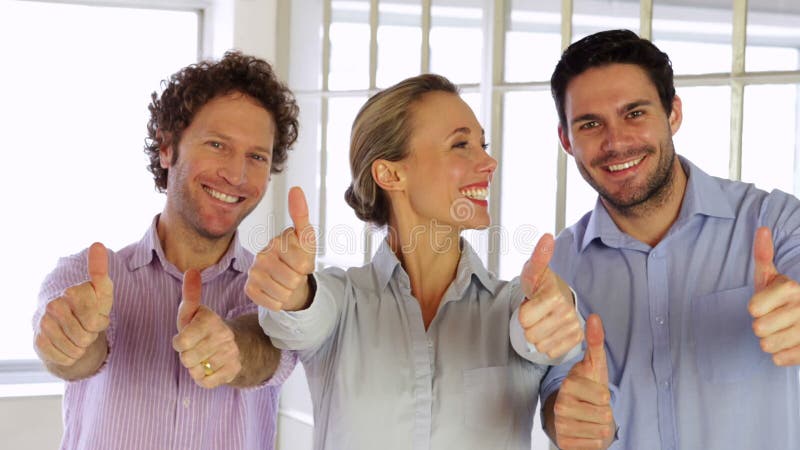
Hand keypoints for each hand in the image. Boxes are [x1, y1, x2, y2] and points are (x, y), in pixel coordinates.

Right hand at [35, 242, 112, 365]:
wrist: (72, 331)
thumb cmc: (92, 309)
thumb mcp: (103, 292)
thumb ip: (100, 270)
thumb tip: (97, 244)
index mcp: (71, 292)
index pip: (93, 315)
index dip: (100, 321)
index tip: (97, 316)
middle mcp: (54, 306)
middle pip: (85, 333)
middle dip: (92, 335)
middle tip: (88, 328)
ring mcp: (44, 324)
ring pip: (75, 346)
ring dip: (83, 346)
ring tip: (79, 336)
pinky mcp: (39, 341)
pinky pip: (65, 357)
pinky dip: (72, 356)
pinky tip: (69, 346)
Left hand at [173, 269, 240, 387]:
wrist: (235, 346)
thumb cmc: (205, 328)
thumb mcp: (195, 311)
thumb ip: (190, 293)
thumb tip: (191, 270)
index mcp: (211, 320)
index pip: (180, 342)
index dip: (179, 342)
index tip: (187, 337)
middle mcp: (223, 336)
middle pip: (186, 359)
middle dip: (187, 355)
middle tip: (197, 348)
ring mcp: (229, 355)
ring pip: (195, 371)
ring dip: (195, 367)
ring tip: (204, 357)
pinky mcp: (232, 371)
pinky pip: (205, 382)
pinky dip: (203, 378)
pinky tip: (210, 368)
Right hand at [246, 186, 316, 311]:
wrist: (288, 281)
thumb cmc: (299, 258)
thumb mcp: (306, 239)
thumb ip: (301, 215)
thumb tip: (295, 188)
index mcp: (276, 241)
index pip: (303, 263)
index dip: (308, 267)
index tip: (303, 262)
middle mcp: (261, 255)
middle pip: (293, 279)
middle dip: (299, 280)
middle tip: (294, 274)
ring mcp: (254, 272)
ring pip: (283, 293)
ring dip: (290, 292)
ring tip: (287, 282)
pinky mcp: (249, 289)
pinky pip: (272, 303)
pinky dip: (279, 302)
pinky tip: (277, 292)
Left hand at [518, 233, 583, 357]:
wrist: (559, 298)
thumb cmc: (542, 285)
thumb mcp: (534, 271)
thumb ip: (538, 257)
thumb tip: (547, 237)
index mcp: (555, 296)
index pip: (523, 319)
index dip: (523, 313)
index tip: (531, 303)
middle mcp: (568, 313)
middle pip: (530, 334)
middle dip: (529, 326)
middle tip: (536, 314)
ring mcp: (574, 327)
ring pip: (540, 345)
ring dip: (537, 336)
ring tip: (542, 322)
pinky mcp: (576, 339)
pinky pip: (551, 351)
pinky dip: (547, 344)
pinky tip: (550, 332)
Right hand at [553, 314, 614, 449]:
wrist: (572, 414)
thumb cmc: (587, 387)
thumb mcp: (594, 365)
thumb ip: (595, 342)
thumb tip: (595, 317)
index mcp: (569, 385)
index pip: (602, 398)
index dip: (604, 397)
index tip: (594, 392)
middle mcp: (562, 405)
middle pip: (603, 416)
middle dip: (605, 413)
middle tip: (594, 407)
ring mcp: (562, 425)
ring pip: (600, 432)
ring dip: (601, 427)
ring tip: (591, 418)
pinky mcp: (565, 443)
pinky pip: (594, 446)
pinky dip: (595, 441)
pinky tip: (586, 431)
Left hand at [749, 226, 799, 365]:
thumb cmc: (784, 296)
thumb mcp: (772, 275)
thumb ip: (764, 255)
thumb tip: (761, 229)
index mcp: (792, 288)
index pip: (753, 309)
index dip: (755, 308)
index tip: (766, 304)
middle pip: (758, 329)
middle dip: (761, 326)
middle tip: (773, 319)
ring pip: (768, 346)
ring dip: (770, 342)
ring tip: (781, 331)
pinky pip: (780, 360)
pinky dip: (781, 355)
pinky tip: (790, 344)